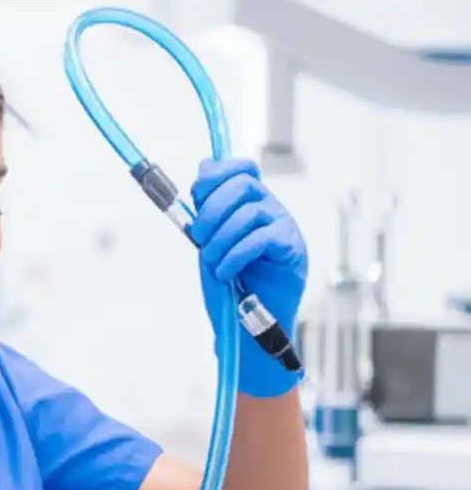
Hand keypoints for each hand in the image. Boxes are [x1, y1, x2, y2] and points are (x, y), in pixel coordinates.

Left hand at [190, 158, 307, 397]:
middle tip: (199, 238)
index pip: (243, 168)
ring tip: (213, 263)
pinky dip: (235, 255)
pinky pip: (261, 238)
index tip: (197, 197)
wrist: (245, 325)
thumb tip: (205, 165)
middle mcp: (271, 210)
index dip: (217, 174)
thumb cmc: (230, 283)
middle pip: (243, 184)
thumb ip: (208, 208)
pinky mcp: (291, 251)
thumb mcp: (210, 241)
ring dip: (220, 239)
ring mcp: (285, 228)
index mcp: (252, 203)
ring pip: (249, 213)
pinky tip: (225, 273)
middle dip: (211, 210)